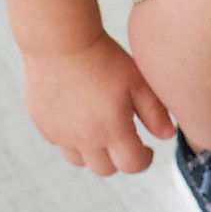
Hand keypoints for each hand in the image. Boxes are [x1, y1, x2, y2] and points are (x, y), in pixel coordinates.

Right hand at [23, 32, 175, 174]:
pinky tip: (80, 118)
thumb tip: (168, 136)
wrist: (60, 42)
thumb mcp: (138, 82)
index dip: (144, 160)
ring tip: (102, 131)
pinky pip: (59, 144)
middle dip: (119, 160)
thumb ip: (155, 112)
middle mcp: (84, 139)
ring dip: (94, 154)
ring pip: (80, 161)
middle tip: (126, 141)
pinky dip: (72, 140)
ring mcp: (60, 134)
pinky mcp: (42, 124)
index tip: (148, 148)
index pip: (131, 165)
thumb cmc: (104, 59)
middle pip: (105, 170)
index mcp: (112, 130)